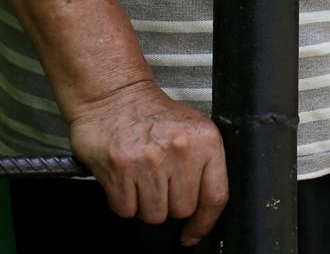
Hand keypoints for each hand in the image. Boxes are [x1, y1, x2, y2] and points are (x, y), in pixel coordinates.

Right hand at [67, 80, 228, 245]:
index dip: (205, 224)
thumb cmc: (152, 114)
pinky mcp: (121, 169)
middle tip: (160, 182)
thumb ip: (203, 165)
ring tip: (142, 178)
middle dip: (169, 204)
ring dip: (146, 204)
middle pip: (182, 210)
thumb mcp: (192, 130)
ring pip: (154, 215)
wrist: (114, 96)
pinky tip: (126, 179)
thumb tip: (205, 210)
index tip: (194, 233)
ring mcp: (150, 161)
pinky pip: (126, 210)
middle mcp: (180, 150)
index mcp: (205, 141)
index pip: (215, 197)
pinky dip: (124, 201)